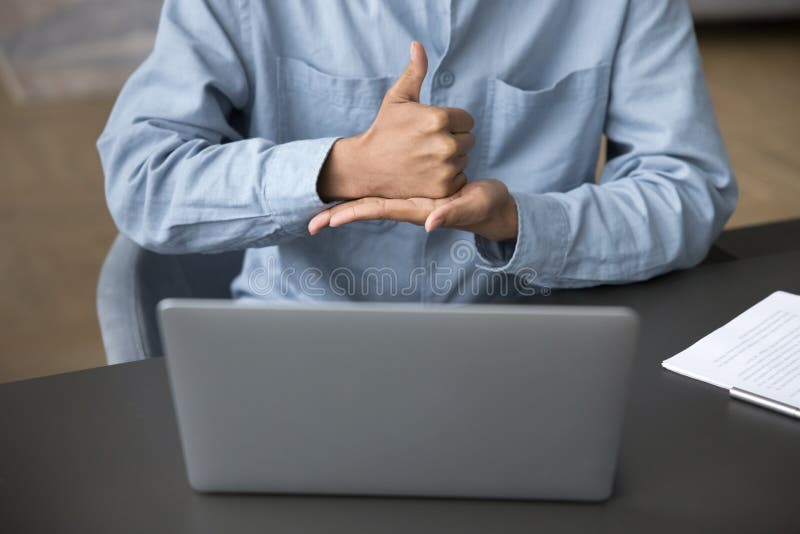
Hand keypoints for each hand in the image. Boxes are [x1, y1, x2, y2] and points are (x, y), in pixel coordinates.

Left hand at [309, 179, 518, 241]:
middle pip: (366, 209)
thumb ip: (452, 214)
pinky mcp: (415, 190)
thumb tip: (429, 224)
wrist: (492, 206)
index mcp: (415, 209)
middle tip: (310, 222)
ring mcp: (409, 198)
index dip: (351, 214)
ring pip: (372, 200)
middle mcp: (406, 206)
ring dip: (347, 202)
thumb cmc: (484, 208)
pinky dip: (365, 191)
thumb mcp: (471, 207)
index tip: (326, 220)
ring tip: (320, 205)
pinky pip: (384, 191)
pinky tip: (353, 187)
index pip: (376, 211)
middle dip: (339, 215)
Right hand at [317, 41, 474, 200]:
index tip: (432, 128)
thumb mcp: (397, 98)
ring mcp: (445, 168)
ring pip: (464, 159)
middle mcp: (445, 144)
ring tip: (426, 158)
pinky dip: (448, 177)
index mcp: (438, 119)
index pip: (467, 120)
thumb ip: (415, 72)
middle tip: (428, 145)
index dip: (452, 122)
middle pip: (469, 140)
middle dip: (453, 140)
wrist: (367, 167)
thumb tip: (418, 45)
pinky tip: (428, 173)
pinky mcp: (443, 188)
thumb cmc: (384, 130)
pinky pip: (460, 178)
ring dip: (451, 159)